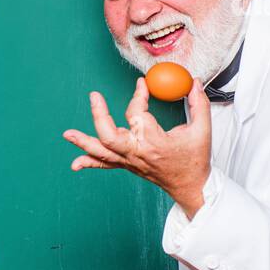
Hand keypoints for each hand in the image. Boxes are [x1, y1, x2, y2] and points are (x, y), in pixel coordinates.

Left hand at [62, 76, 211, 218]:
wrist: (190, 187)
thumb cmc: (195, 160)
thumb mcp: (202, 130)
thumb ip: (198, 104)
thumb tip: (194, 82)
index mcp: (154, 142)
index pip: (137, 114)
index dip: (138, 96)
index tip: (141, 84)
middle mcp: (137, 153)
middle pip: (109, 135)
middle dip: (99, 115)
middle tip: (94, 97)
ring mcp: (129, 161)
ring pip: (101, 152)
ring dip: (83, 143)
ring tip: (67, 134)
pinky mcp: (127, 166)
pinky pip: (104, 164)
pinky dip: (89, 162)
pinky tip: (75, 163)